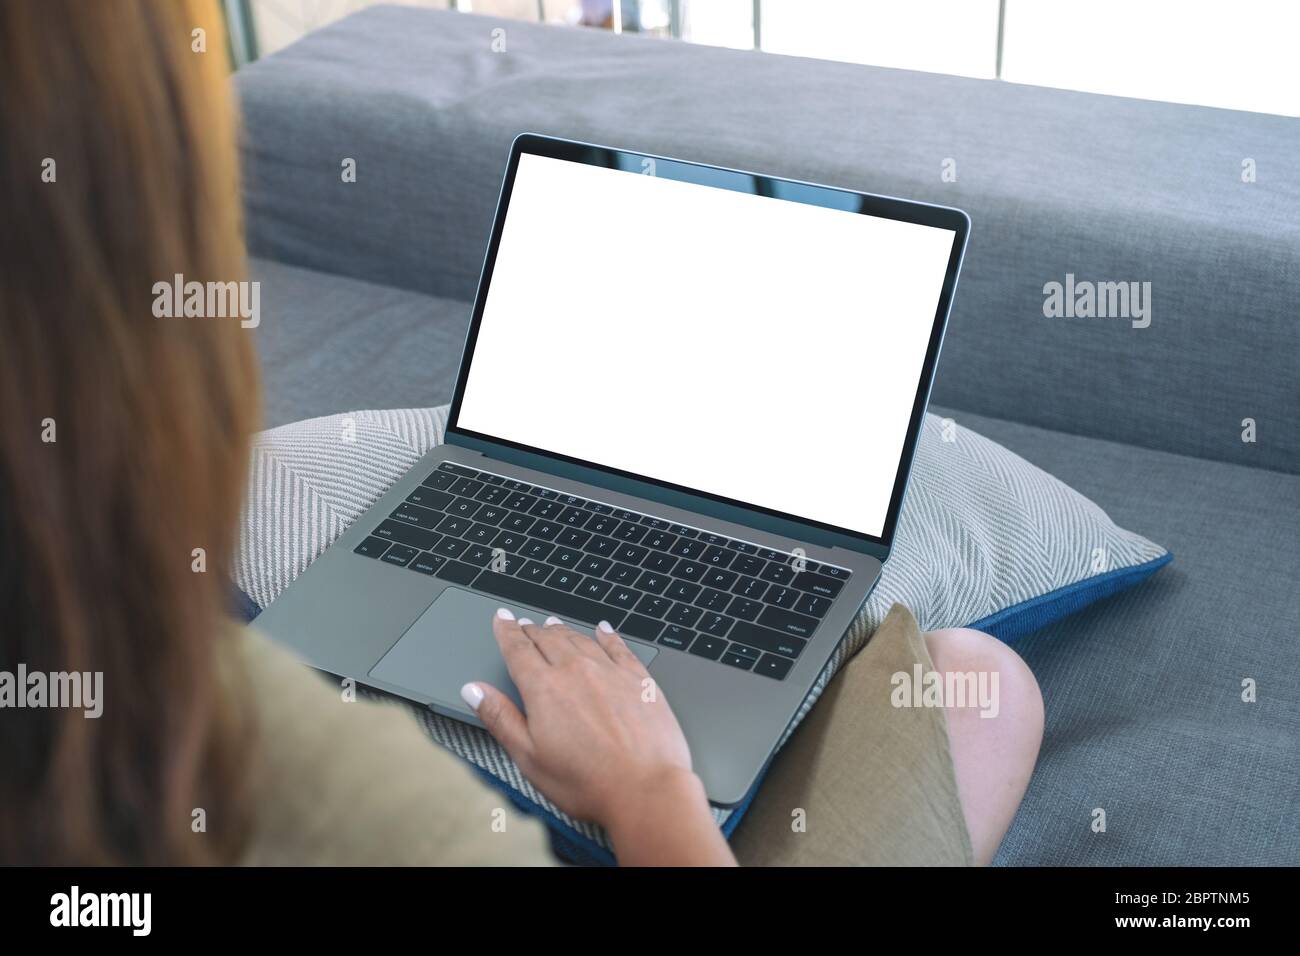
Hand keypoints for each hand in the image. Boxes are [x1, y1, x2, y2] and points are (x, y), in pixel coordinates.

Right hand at [463, 609, 735, 864]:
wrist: (645, 790)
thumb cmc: (588, 782)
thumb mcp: (529, 757)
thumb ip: (500, 718)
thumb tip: (475, 690)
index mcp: (545, 689)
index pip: (518, 650)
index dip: (507, 631)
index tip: (502, 619)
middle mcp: (577, 671)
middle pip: (549, 640)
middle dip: (532, 630)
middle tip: (524, 623)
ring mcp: (611, 672)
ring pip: (580, 639)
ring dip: (563, 630)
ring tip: (554, 624)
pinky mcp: (639, 679)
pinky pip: (618, 646)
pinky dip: (607, 635)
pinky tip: (602, 630)